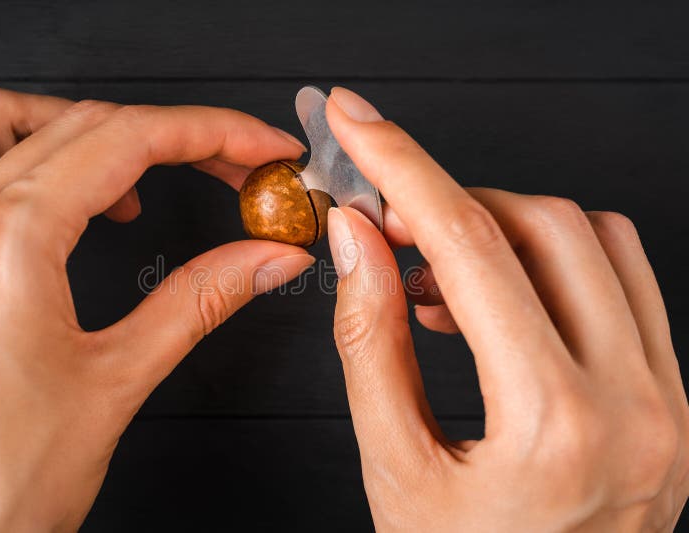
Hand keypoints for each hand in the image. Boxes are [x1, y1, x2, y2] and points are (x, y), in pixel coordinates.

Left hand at [0, 88, 312, 530]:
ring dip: (92, 129)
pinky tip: (72, 197)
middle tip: (235, 165)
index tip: (260, 144)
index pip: (127, 141)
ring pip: (11, 125)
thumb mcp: (120, 379)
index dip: (211, 132)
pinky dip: (34, 157)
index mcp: (7, 244)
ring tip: (149, 170)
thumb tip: (268, 257)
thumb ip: (202, 299)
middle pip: (83, 124)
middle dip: (173, 133)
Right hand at [324, 87, 687, 530]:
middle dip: (450, 202)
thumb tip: (358, 242)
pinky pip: (625, 283)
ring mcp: (666, 401)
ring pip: (594, 239)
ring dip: (505, 229)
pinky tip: (498, 301)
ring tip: (438, 275)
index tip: (361, 126)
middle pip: (540, 225)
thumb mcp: (394, 468)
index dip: (402, 168)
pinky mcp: (671, 400)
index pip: (470, 250)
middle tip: (387, 224)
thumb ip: (370, 343)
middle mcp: (633, 404)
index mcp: (553, 426)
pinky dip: (552, 263)